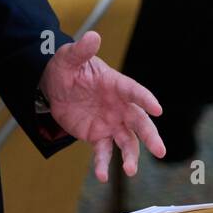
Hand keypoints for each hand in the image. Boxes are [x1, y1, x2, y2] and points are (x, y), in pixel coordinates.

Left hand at [39, 30, 164, 180]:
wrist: (52, 87)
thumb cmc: (66, 68)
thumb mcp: (70, 58)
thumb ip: (82, 50)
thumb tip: (93, 36)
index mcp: (116, 84)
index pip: (134, 91)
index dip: (146, 99)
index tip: (158, 109)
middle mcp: (119, 106)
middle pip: (139, 122)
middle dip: (150, 136)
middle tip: (160, 151)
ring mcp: (110, 123)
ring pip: (127, 141)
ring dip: (131, 156)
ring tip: (130, 170)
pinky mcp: (98, 136)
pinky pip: (104, 152)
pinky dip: (104, 164)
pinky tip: (102, 176)